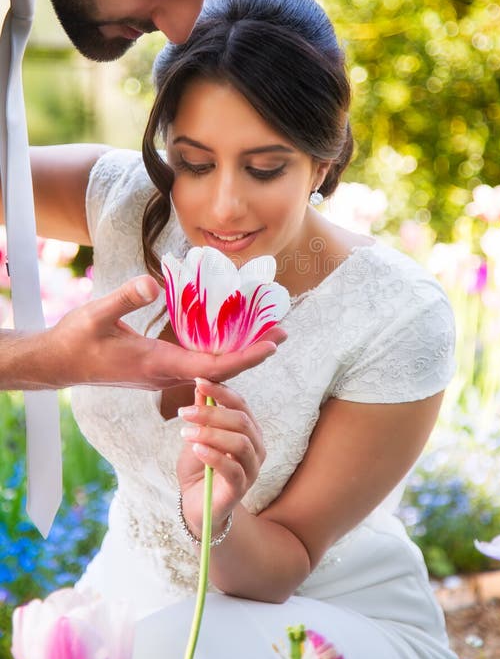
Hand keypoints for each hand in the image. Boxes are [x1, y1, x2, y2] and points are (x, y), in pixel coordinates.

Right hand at [26, 275, 284, 389]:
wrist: (57, 364)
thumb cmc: (75, 340)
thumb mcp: (96, 314)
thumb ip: (124, 298)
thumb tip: (152, 282)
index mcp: (156, 364)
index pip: (212, 365)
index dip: (245, 356)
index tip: (272, 344)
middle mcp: (165, 374)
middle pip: (221, 369)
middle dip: (253, 353)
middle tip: (283, 332)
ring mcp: (162, 375)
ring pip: (211, 369)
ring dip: (240, 354)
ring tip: (267, 334)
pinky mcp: (158, 370)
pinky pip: (199, 365)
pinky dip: (221, 354)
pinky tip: (231, 338)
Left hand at [176, 377, 265, 534]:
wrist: (195, 504)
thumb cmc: (199, 468)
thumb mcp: (197, 436)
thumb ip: (202, 415)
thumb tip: (199, 386)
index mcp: (248, 431)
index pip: (240, 404)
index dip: (221, 391)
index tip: (198, 382)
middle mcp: (256, 447)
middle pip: (241, 421)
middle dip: (212, 413)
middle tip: (184, 413)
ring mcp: (251, 468)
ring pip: (240, 443)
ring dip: (211, 434)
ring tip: (186, 433)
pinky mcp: (241, 488)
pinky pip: (232, 468)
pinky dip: (213, 456)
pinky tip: (196, 449)